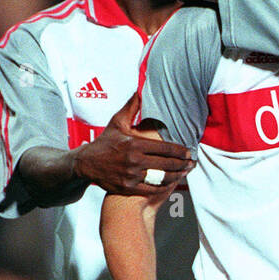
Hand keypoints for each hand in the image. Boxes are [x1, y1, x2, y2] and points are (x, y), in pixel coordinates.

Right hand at [75, 93, 194, 194]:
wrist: (86, 164)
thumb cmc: (104, 142)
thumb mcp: (117, 122)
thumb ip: (131, 107)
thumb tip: (140, 90)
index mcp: (134, 144)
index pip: (164, 148)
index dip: (179, 151)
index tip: (188, 152)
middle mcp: (134, 160)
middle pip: (166, 164)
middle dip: (182, 164)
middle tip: (191, 163)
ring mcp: (131, 176)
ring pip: (161, 178)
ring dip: (176, 176)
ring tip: (184, 173)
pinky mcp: (128, 187)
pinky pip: (151, 189)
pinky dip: (163, 187)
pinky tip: (171, 183)